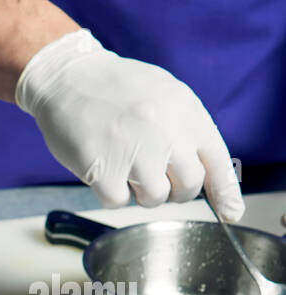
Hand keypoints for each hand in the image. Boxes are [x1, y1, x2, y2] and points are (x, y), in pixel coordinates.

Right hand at [16, 30, 243, 220]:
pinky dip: (110, 193)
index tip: (231, 213)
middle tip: (153, 176)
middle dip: (173, 190)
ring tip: (122, 165)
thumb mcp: (165, 95)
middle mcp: (166, 132)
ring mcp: (134, 151)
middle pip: (188, 187)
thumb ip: (187, 129)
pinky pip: (117, 202)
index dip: (225, 193)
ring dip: (138, 191)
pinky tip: (102, 170)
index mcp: (186, 113)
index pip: (217, 162)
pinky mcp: (102, 169)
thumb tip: (204, 172)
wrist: (67, 77)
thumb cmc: (116, 89)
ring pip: (154, 199)